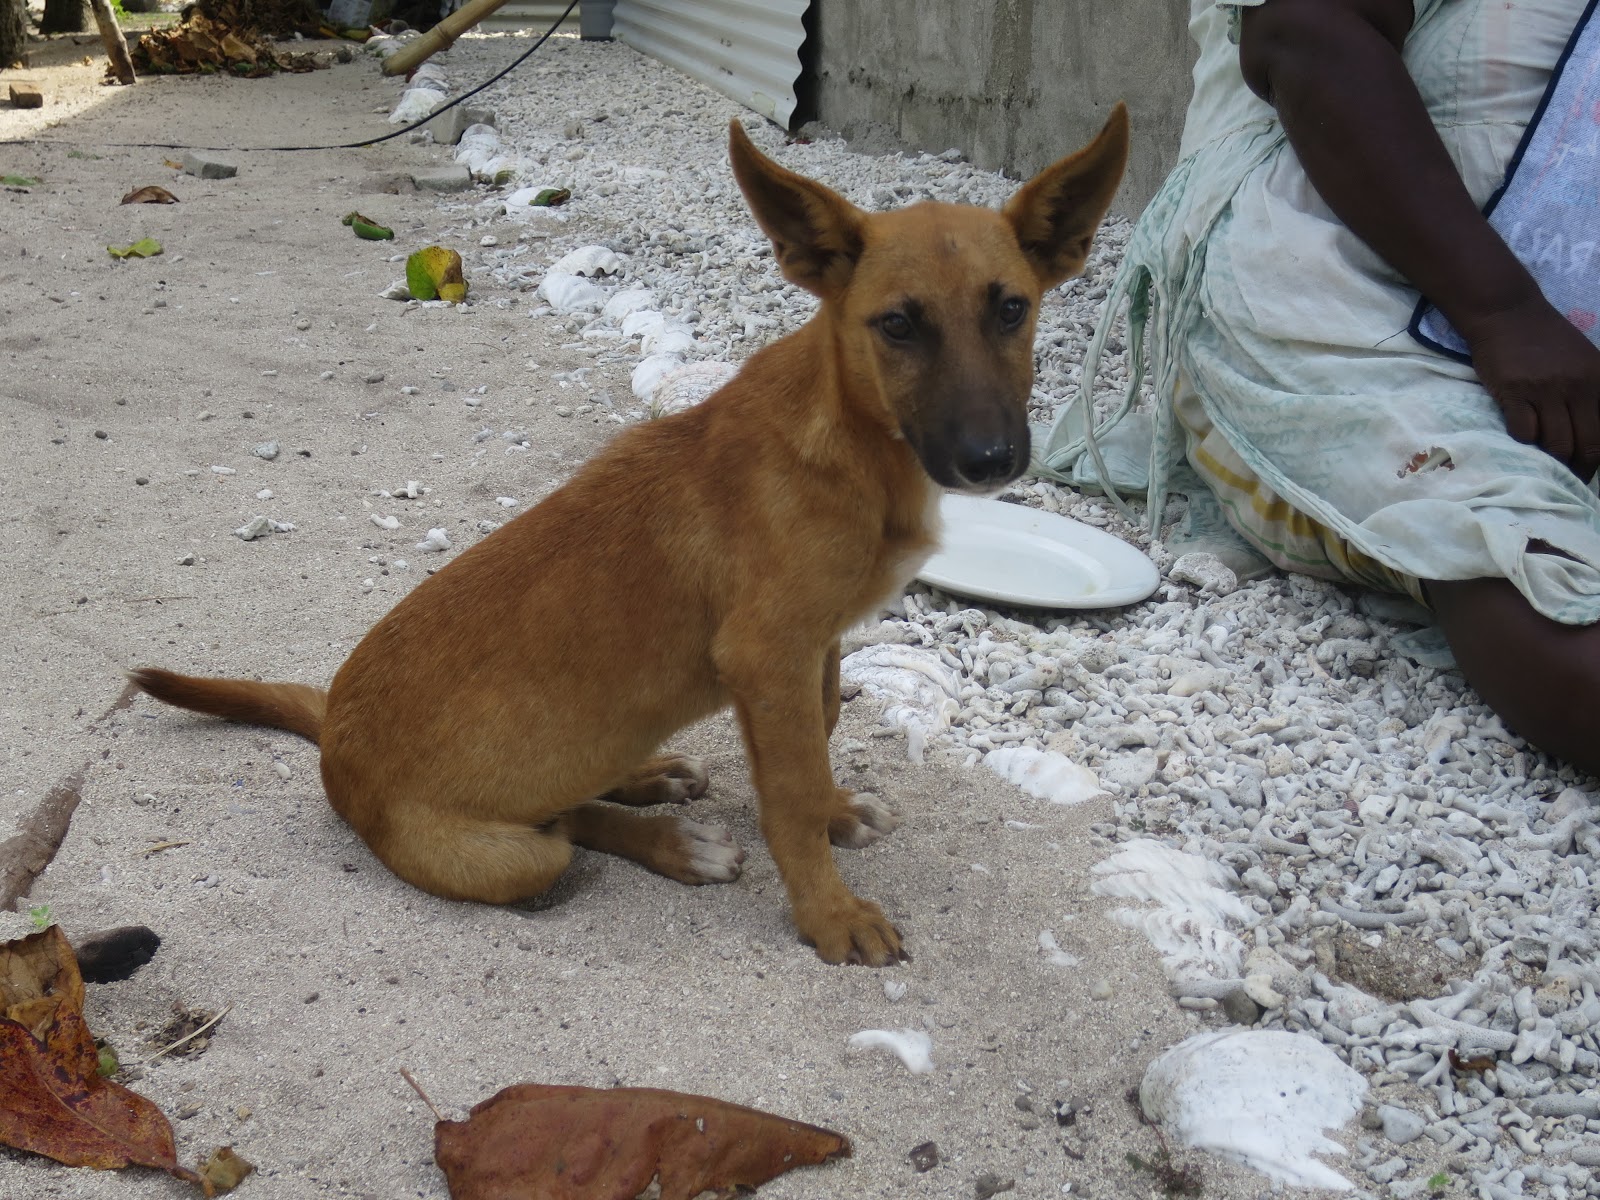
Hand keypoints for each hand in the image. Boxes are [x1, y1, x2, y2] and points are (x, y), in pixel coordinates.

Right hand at [1464, 295, 1599, 482]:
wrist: (1508, 313)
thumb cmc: (1546, 340)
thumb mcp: (1585, 361)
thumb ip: (1593, 393)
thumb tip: (1591, 437)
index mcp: (1599, 379)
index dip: (1595, 459)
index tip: (1586, 470)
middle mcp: (1577, 386)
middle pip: (1583, 445)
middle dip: (1576, 469)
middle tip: (1565, 477)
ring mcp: (1544, 389)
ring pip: (1554, 443)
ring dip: (1547, 457)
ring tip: (1540, 459)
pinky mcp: (1513, 392)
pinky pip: (1523, 432)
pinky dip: (1522, 439)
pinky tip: (1520, 430)